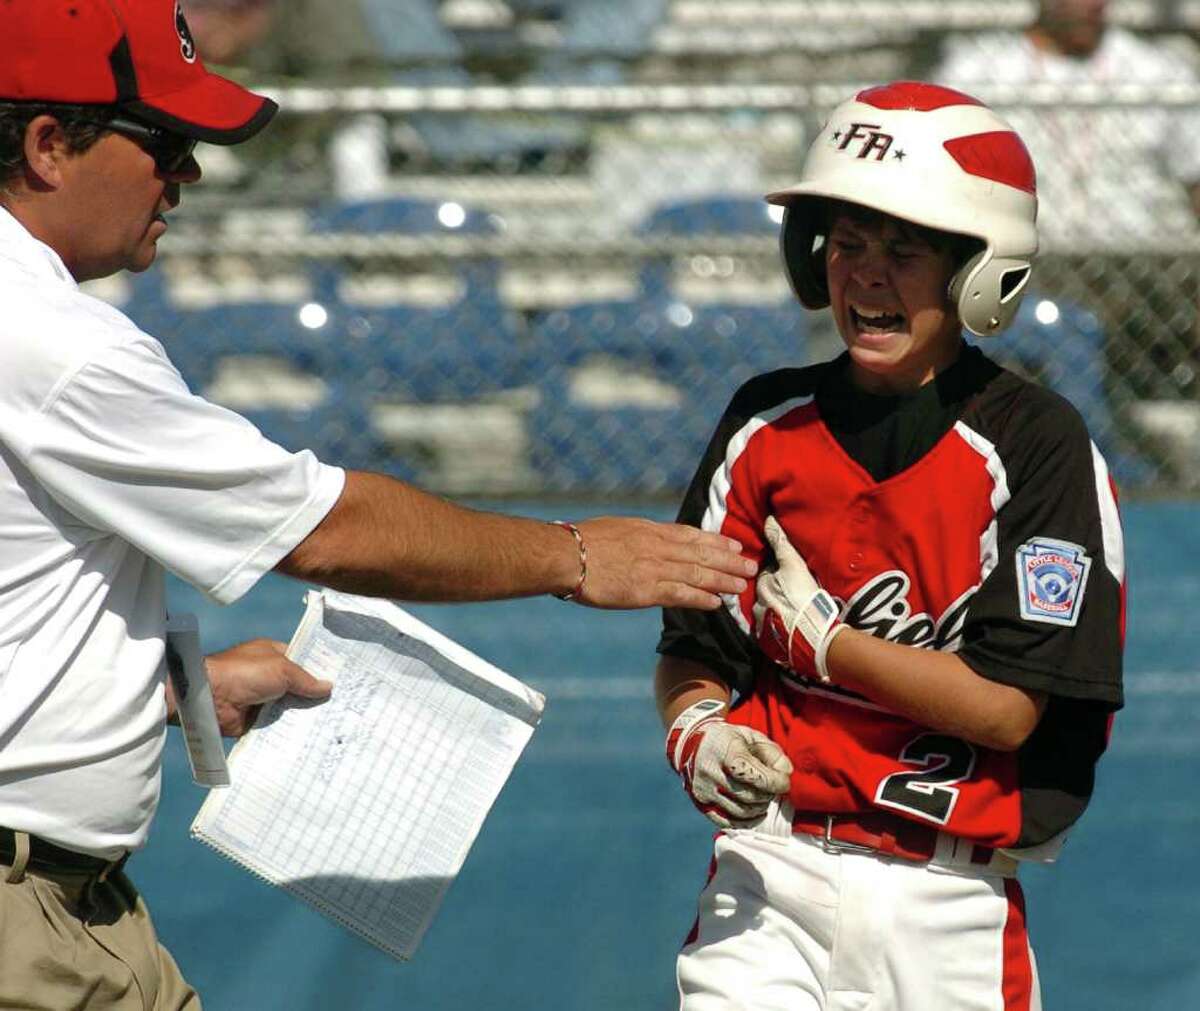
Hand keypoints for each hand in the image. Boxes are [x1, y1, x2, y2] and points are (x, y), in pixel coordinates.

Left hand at [204, 639, 331, 736]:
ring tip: (335, 723)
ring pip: (291, 707)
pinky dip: (291, 730)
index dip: (319, 669)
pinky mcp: (258, 720)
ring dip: (305, 715)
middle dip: (316, 696)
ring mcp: (263, 699)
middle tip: (344, 704)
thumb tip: (329, 687)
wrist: (210, 697)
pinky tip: (313, 736)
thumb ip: (306, 679)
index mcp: (273, 655)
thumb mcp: (282, 669)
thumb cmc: (245, 672)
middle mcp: (269, 676)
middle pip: (298, 686)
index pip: (302, 660)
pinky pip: (279, 725)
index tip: (342, 679)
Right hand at [573, 517, 754, 609]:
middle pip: (701, 554)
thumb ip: (638, 536)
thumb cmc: (582, 541)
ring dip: (723, 580)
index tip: (734, 545)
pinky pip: (681, 594)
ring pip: (698, 573)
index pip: (690, 535)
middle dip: (729, 560)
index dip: (715, 541)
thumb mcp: (617, 528)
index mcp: (649, 530)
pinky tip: (717, 603)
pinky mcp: (646, 590)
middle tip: (751, 565)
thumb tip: (649, 539)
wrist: (566, 554)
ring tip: (743, 585)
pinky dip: (702, 598)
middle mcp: (657, 547)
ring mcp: (654, 568)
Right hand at [666, 699, 792, 828]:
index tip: (784, 783)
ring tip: (762, 796)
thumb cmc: (729, 740)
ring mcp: (703, 789)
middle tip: (771, 788)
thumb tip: (785, 774)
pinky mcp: (700, 803)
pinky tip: (754, 811)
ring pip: (740, 811)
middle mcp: (710, 771)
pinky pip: (727, 822)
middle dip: (768, 795)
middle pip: (749, 796)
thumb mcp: (752, 737)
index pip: (754, 776)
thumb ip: (773, 754)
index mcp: (724, 750)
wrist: (693, 742)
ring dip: (759, 808)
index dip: (774, 782)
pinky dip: (746, 821)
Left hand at [753, 516, 846, 681]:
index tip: (787, 570)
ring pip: (767, 611)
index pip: (765, 572)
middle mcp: (757, 605)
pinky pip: (772, 631)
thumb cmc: (804, 597)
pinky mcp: (770, 643)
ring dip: (776, 608)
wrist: (815, 637)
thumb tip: (768, 521)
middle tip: (792, 590)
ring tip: (793, 608)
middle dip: (774, 589)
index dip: (776, 569)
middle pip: (765, 592)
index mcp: (762, 586)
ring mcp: (763, 626)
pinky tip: (792, 625)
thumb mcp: (795, 565)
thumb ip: (781, 544)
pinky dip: (778, 626)